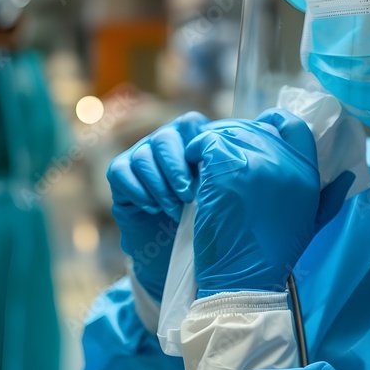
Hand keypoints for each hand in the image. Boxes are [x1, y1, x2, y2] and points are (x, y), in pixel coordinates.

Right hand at [108, 111, 209, 300]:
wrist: (173, 247)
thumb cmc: (203, 216)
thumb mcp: (219, 193)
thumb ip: (225, 169)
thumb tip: (249, 138)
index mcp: (190, 139)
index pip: (190, 123)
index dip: (198, 143)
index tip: (208, 171)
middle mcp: (164, 143)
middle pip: (165, 139)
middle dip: (177, 170)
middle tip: (189, 196)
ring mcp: (140, 155)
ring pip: (143, 157)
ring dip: (160, 187)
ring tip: (175, 210)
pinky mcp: (120, 173)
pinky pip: (122, 173)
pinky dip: (138, 191)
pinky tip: (153, 208)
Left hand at [185, 108, 347, 294]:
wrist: (246, 278)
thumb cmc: (275, 256)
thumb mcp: (312, 224)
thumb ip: (331, 197)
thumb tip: (348, 176)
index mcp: (308, 174)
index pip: (296, 125)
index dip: (275, 120)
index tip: (259, 126)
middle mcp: (286, 162)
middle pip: (257, 127)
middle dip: (235, 135)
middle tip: (218, 151)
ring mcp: (257, 162)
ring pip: (229, 131)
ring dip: (212, 144)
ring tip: (202, 162)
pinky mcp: (227, 166)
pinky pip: (208, 142)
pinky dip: (196, 150)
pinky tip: (193, 167)